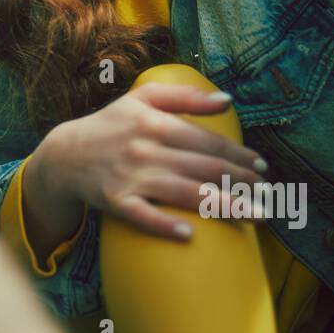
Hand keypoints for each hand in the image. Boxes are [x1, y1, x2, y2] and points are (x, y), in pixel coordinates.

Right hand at [24, 83, 268, 244]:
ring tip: (253, 216)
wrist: (65, 155)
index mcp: (154, 122)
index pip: (207, 141)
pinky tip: (190, 236)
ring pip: (184, 193)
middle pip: (204, 168)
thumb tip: (227, 100)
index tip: (262, 168)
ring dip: (223, 206)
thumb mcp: (142, 99)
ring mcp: (130, 177)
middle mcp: (145, 149)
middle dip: (242, 183)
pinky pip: (143, 216)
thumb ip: (184, 96)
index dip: (238, 155)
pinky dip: (165, 226)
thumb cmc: (110, 125)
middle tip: (269, 196)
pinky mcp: (115, 201)